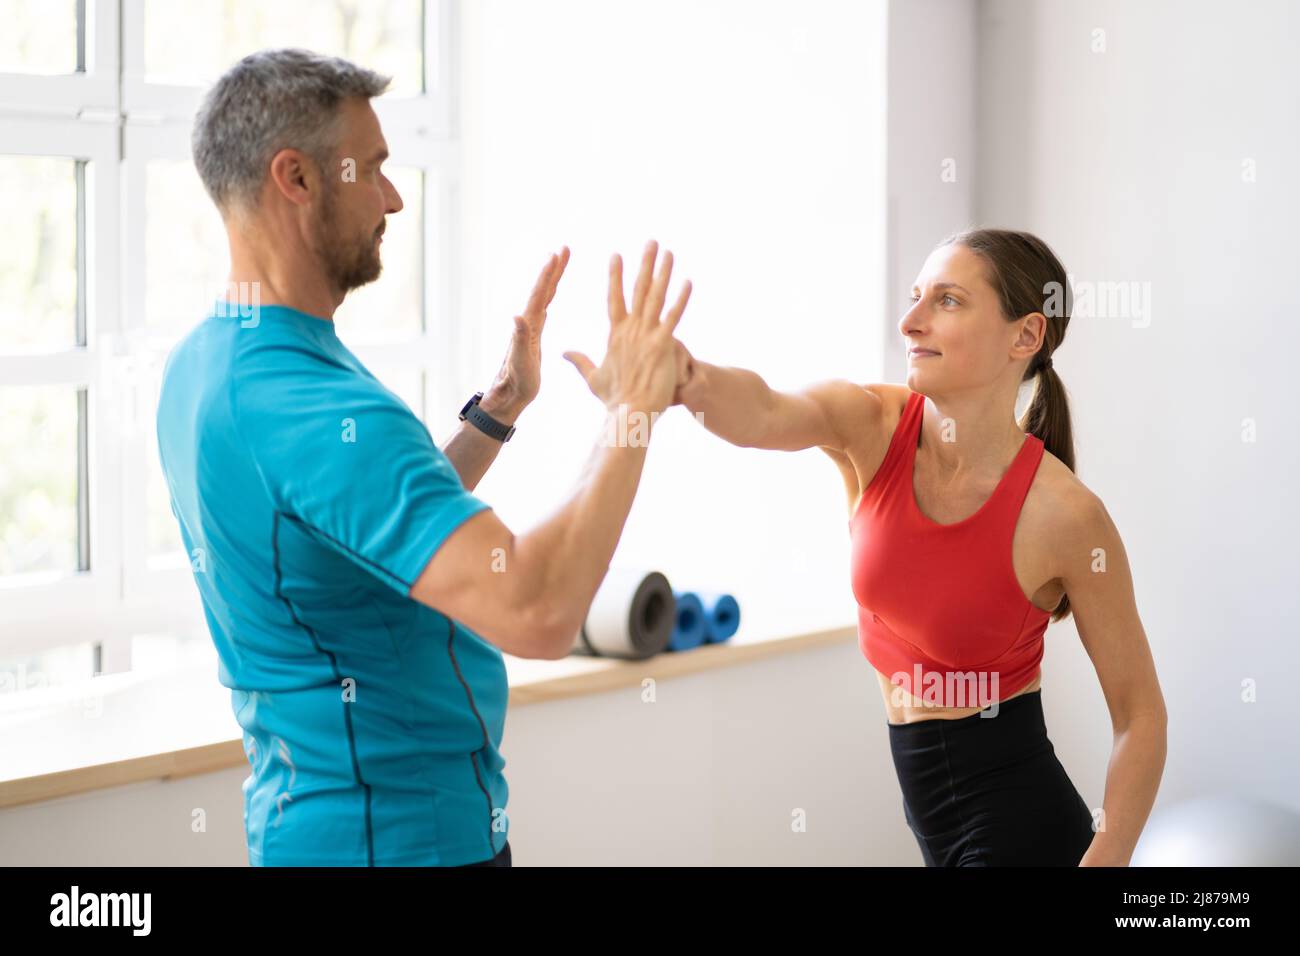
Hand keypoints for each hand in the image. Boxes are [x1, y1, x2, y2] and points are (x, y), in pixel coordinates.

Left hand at [486, 247, 569, 412]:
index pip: (539, 294)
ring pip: (544, 297)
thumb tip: (517, 316)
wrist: (509, 396)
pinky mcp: (534, 338)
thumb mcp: (520, 361)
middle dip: (554, 269)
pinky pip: (545, 310)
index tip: (557, 254)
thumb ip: (518, 338)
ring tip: (560, 263)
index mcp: (528, 325)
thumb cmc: (516, 382)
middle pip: (543, 290)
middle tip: (564, 249)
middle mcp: (528, 323)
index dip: (548, 274)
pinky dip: (550, 298)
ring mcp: (531, 329)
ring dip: (553, 279)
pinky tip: (551, 297)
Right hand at [563, 240, 691, 414]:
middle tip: (651, 242)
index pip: (614, 299)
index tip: (616, 255)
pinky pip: (673, 317)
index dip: (615, 276)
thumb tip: (563, 353)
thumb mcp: (593, 378)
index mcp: (615, 335)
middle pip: (637, 290)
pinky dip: (680, 300)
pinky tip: (688, 282)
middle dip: (645, 264)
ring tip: (668, 252)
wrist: (629, 414)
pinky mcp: (662, 345)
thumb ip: (579, 361)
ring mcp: (646, 336)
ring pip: (655, 297)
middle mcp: (630, 330)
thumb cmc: (613, 400)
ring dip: (663, 273)